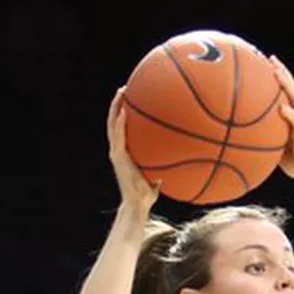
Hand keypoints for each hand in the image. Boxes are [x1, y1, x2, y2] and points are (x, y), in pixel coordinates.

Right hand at [105, 90, 157, 212]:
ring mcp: (116, 153)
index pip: (122, 129)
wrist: (137, 206)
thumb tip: (180, 164)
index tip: (132, 99)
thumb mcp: (157, 179)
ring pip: (112, 125)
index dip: (124, 113)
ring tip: (121, 91)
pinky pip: (118, 137)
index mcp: (125, 153)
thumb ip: (163, 170)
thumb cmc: (147, 195)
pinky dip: (119, 124)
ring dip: (115, 107)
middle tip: (125, 87)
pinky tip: (124, 112)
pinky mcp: (118, 158)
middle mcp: (118, 150)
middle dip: (118, 104)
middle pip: (114, 122)